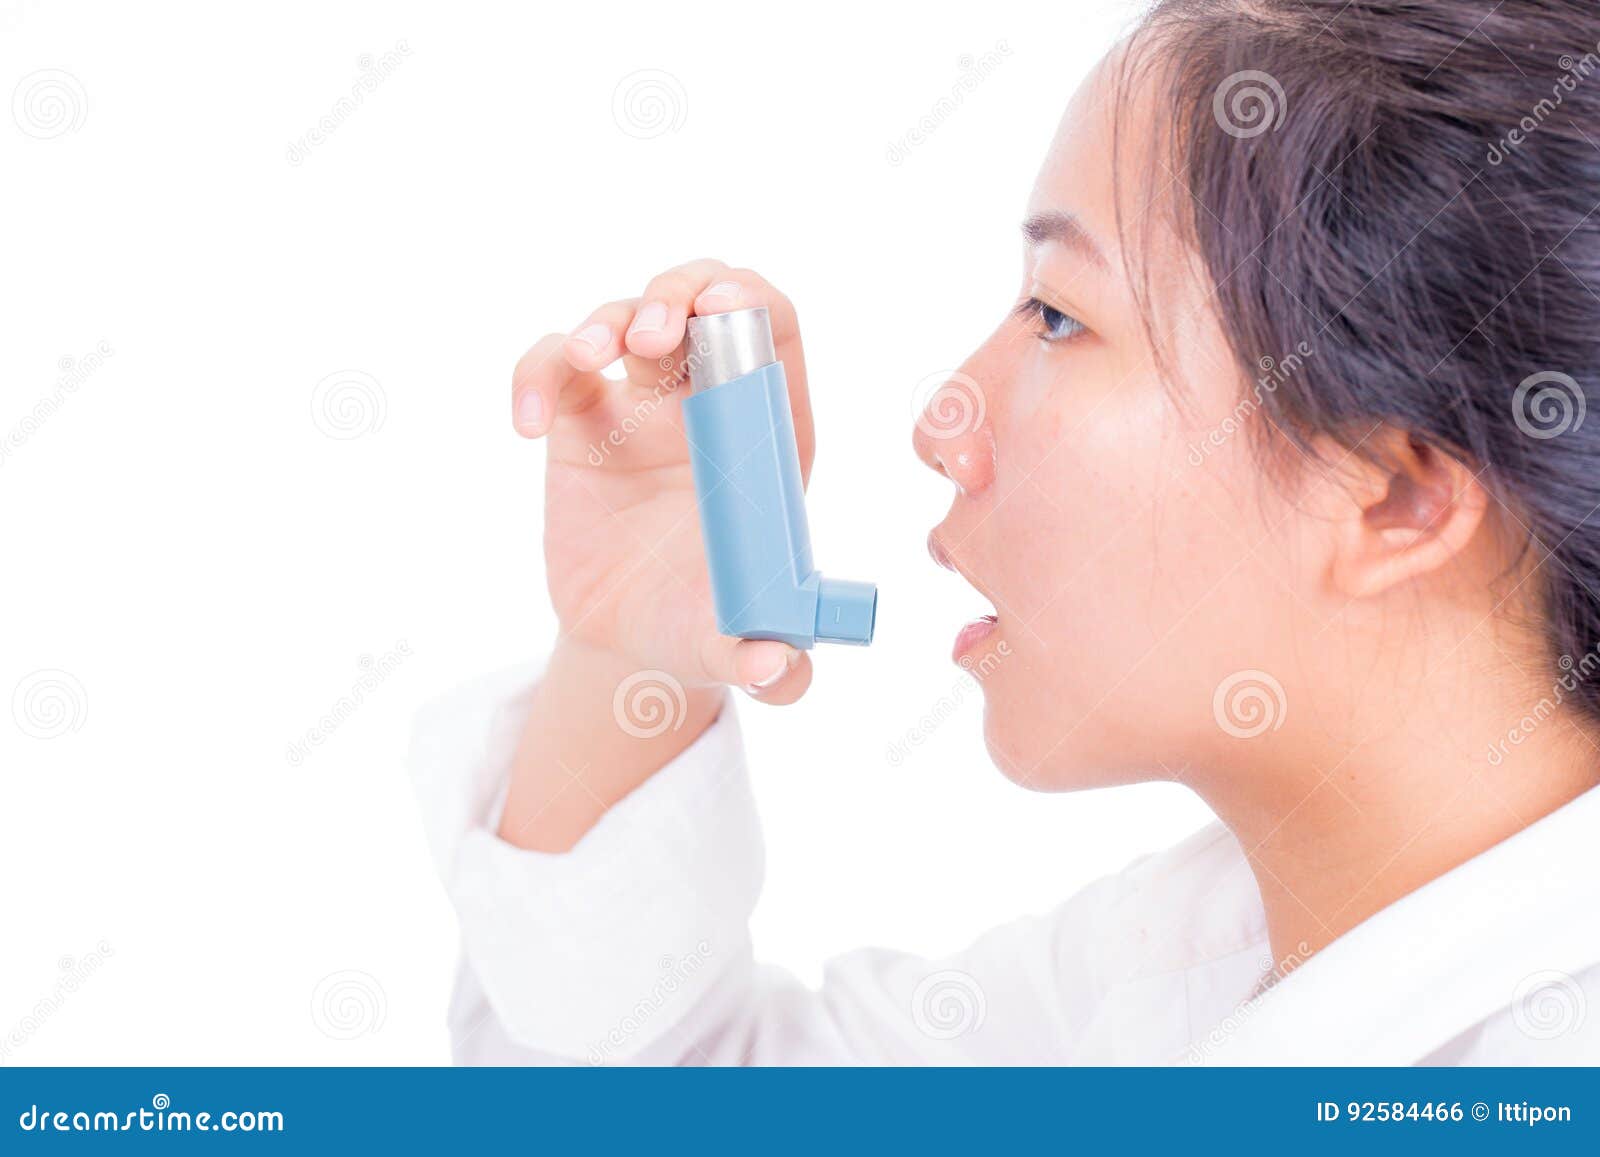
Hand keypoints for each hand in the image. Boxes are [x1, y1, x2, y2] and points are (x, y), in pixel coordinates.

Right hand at [511, 259, 814, 702]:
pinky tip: (528, 422)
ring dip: (605, 319)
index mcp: (763, 433)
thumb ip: (770, 665)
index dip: (751, 305)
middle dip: (678, 293)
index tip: (722, 308)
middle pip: (699, 298)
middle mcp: (705, 402)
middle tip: (653, 336)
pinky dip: (535, 374)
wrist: (629, 641)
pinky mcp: (578, 422)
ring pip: (622, 318)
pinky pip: (550, 369)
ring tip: (586, 355)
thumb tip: (776, 666)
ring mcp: (637, 404)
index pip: (773, 331)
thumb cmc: (700, 628)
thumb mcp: (733, 648)